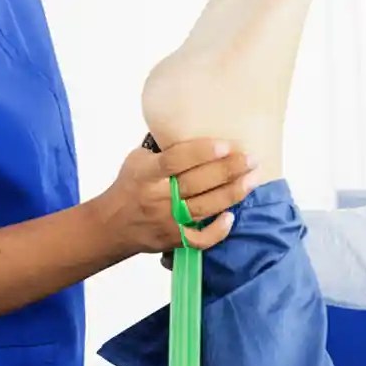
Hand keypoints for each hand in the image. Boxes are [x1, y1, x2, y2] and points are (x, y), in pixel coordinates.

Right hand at [91, 138, 256, 254]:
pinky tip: (231, 217)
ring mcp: (166, 220)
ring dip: (231, 194)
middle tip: (252, 159)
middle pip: (196, 183)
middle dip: (227, 170)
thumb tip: (193, 124)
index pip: (175, 160)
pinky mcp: (174, 240)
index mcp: (146, 173)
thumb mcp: (137, 160)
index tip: (225, 145)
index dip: (201, 152)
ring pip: (204, 208)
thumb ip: (162, 148)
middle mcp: (157, 197)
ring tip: (253, 179)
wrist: (111, 226)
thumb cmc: (130, 187)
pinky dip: (217, 231)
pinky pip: (199, 239)